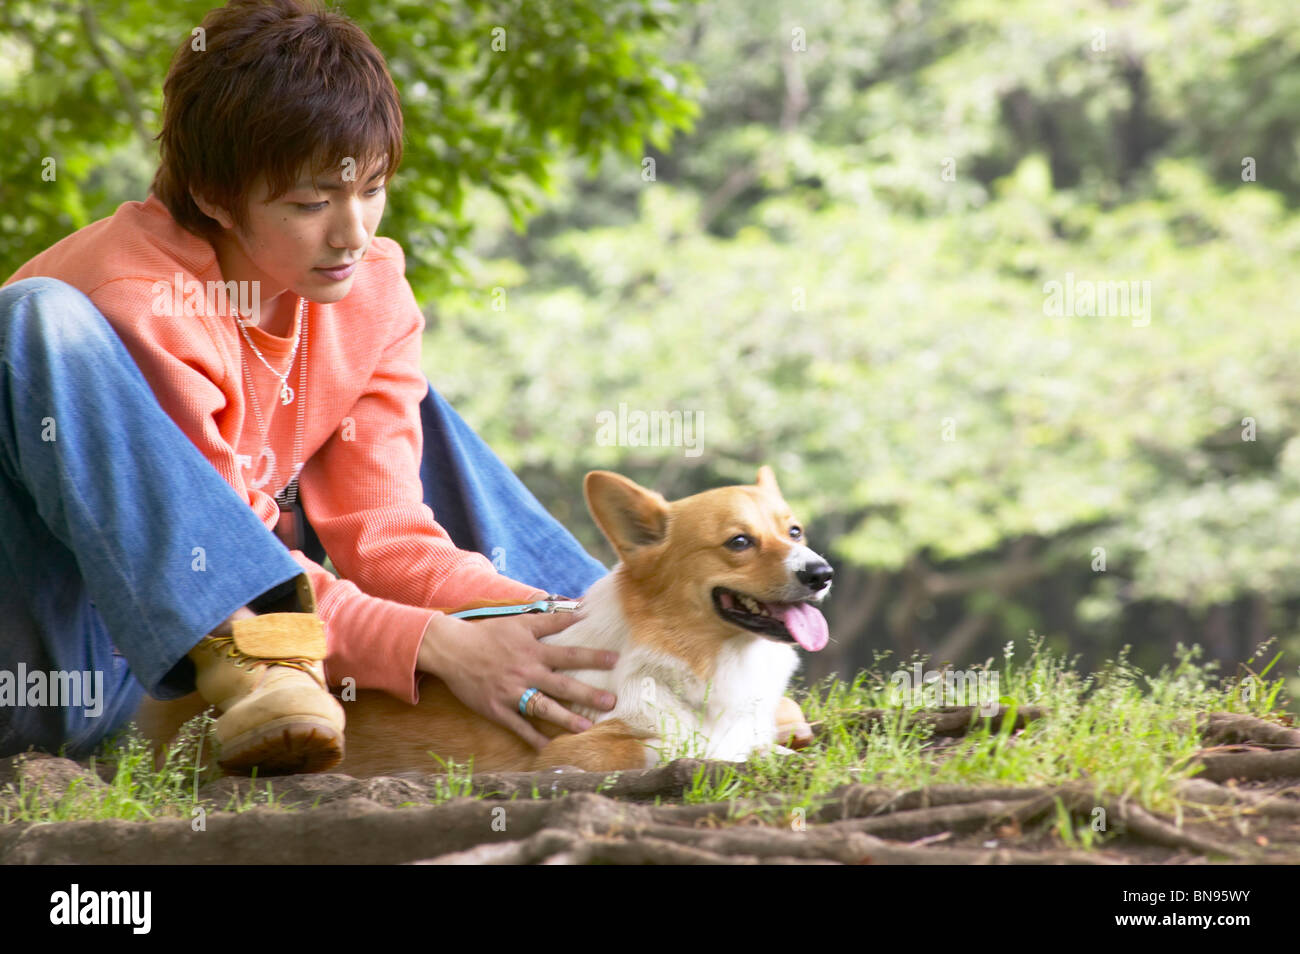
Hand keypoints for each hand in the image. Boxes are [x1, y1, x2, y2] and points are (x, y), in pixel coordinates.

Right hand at [417, 611, 618, 749]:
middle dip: (588, 694)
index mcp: (533, 651)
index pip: (569, 653)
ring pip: (543, 708)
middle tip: (611, 702)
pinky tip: (547, 749)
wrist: (453, 649)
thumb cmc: (489, 633)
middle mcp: (526, 672)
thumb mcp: (521, 621)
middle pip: (562, 684)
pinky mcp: (497, 709)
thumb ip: (551, 619)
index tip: (615, 660)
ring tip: (586, 728)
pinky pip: (517, 726)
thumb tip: (580, 610)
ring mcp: (511, 692)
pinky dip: (532, 738)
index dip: (593, 656)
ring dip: (566, 719)